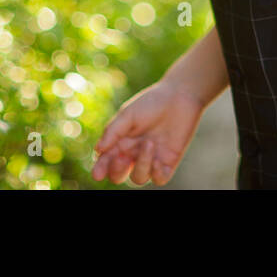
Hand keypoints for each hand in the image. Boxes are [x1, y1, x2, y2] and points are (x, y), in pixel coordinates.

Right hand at [91, 80, 205, 186]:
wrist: (179, 96)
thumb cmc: (151, 103)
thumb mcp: (128, 114)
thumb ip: (113, 131)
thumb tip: (98, 150)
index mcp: (120, 142)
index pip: (106, 161)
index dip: (100, 169)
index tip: (97, 174)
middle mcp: (133, 154)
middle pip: (118, 175)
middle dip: (117, 171)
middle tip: (122, 158)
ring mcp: (151, 160)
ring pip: (139, 178)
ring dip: (142, 164)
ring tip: (149, 143)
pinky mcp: (168, 162)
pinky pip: (160, 179)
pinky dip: (157, 174)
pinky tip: (158, 160)